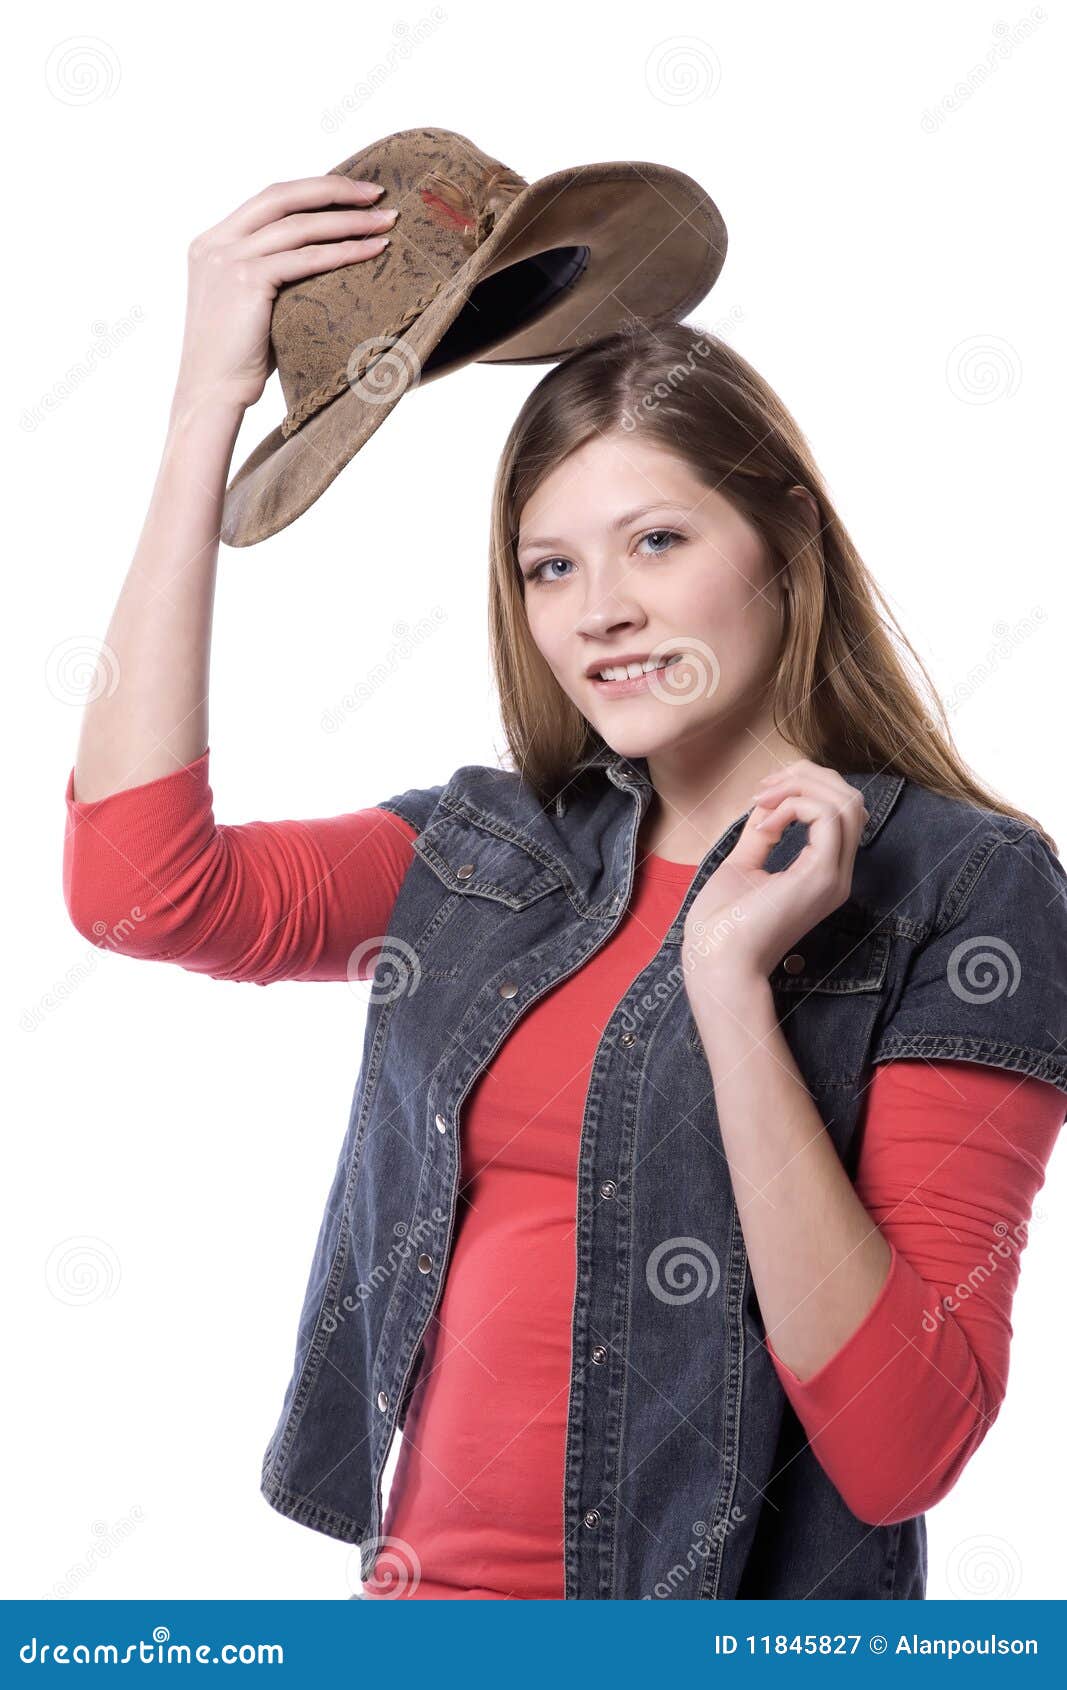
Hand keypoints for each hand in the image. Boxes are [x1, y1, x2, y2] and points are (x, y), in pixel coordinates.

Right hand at [170, 174, 397, 417]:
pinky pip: (305, 258)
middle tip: (377, 192)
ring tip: (386, 221)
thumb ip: (271, 273)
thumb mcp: (250, 304)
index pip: (269, 200)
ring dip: (348, 221)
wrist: (211, 394)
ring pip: (299, 226)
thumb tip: (322, 257)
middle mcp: (216, 243)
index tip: (353, 192)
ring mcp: (228, 259)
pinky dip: (343, 251)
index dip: (313, 190)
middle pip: (283, 197)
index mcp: (212, 242)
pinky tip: (373, 250)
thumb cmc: (238, 361)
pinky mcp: (245, 281)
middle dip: (334, 190)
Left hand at [681, 758, 869, 987]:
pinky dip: (795, 805)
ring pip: (847, 803)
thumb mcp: (745, 863)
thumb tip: (769, 800)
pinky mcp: (820, 877)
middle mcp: (837, 874)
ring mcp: (833, 877)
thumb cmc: (722, 922)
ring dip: (802, 786)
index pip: (842, 811)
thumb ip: (764, 831)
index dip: (807, 786)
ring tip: (763, 801)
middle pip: (851, 799)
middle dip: (809, 777)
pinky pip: (827, 817)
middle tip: (765, 788)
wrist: (715, 960)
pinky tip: (764, 824)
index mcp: (823, 872)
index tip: (762, 794)